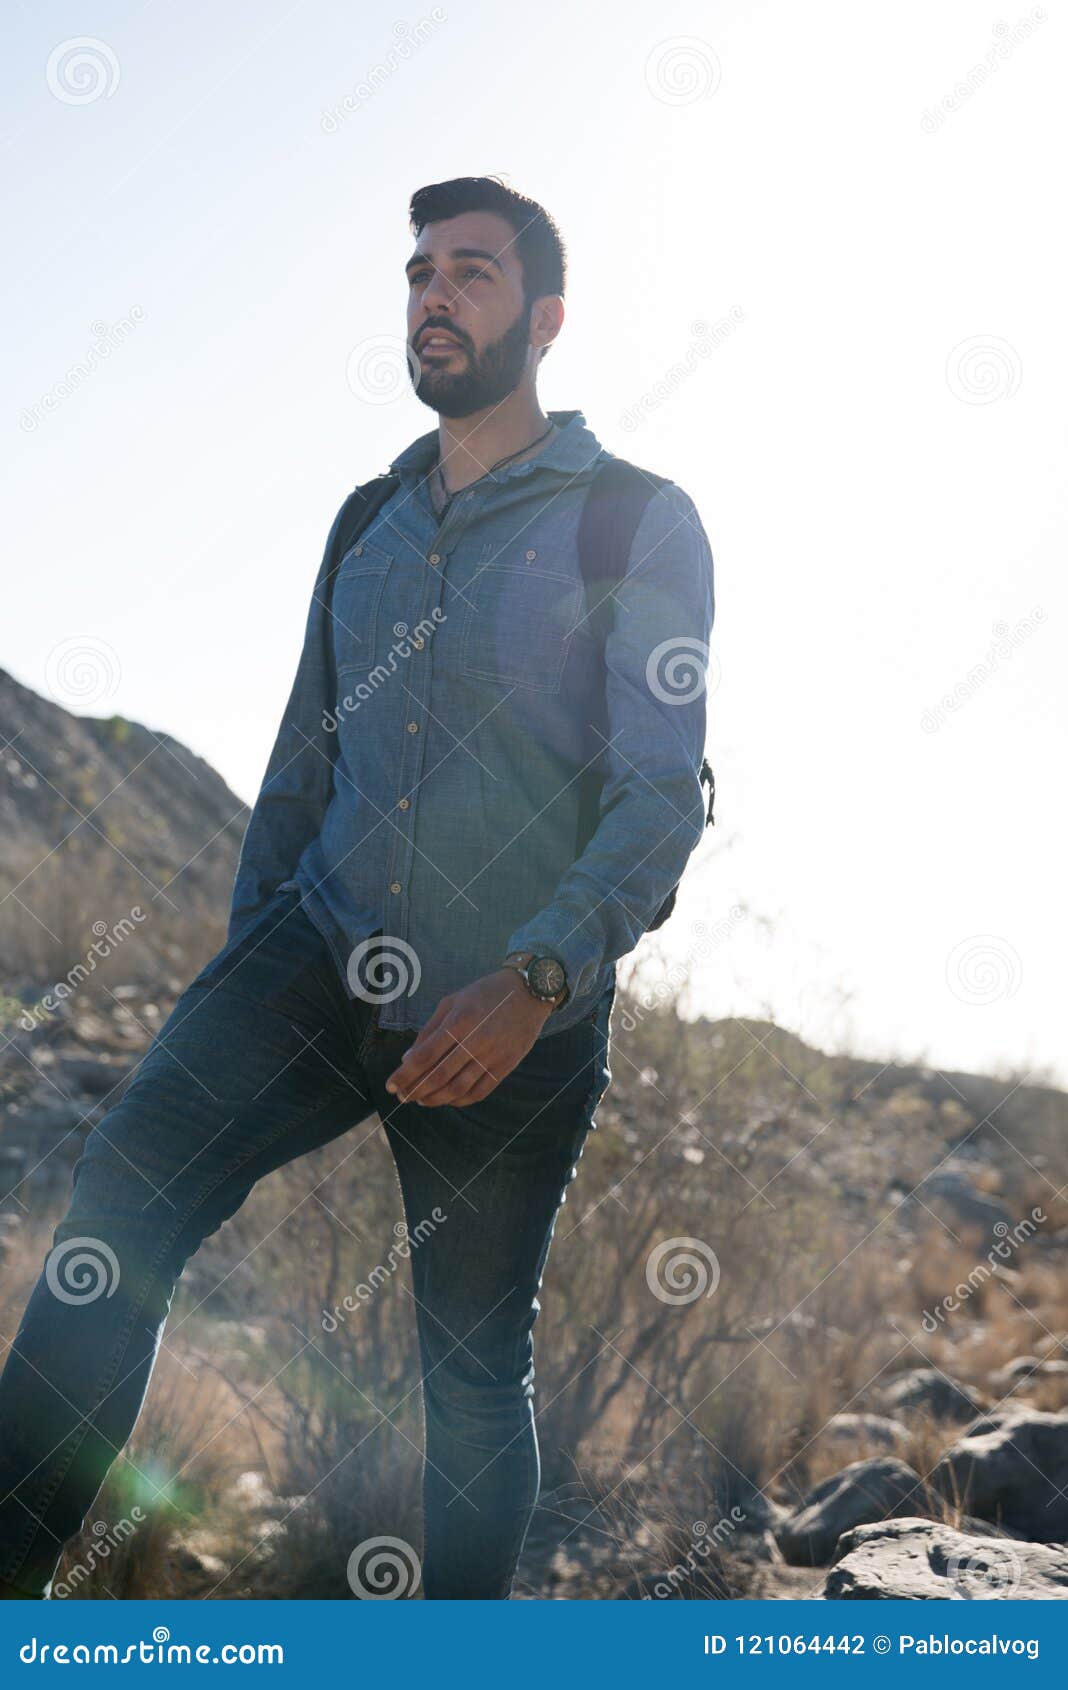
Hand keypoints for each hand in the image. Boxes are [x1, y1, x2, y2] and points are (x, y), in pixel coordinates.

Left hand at [383, 969, 554, 1107]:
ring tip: (421, 1100)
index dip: (404, 1074)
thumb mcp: (453, 1001)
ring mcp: (492, 1056)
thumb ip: (429, 1029)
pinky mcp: (506, 1066)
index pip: (425, 1056)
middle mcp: (475, 1041)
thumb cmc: (485, 993)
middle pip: (438, 1076)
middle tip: (403, 1097)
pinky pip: (479, 1091)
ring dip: (435, 1099)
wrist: (529, 992)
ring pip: (458, 1088)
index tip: (391, 1086)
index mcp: (458, 1021)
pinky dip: (460, 1100)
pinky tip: (447, 1099)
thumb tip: (408, 1058)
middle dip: (416, 1090)